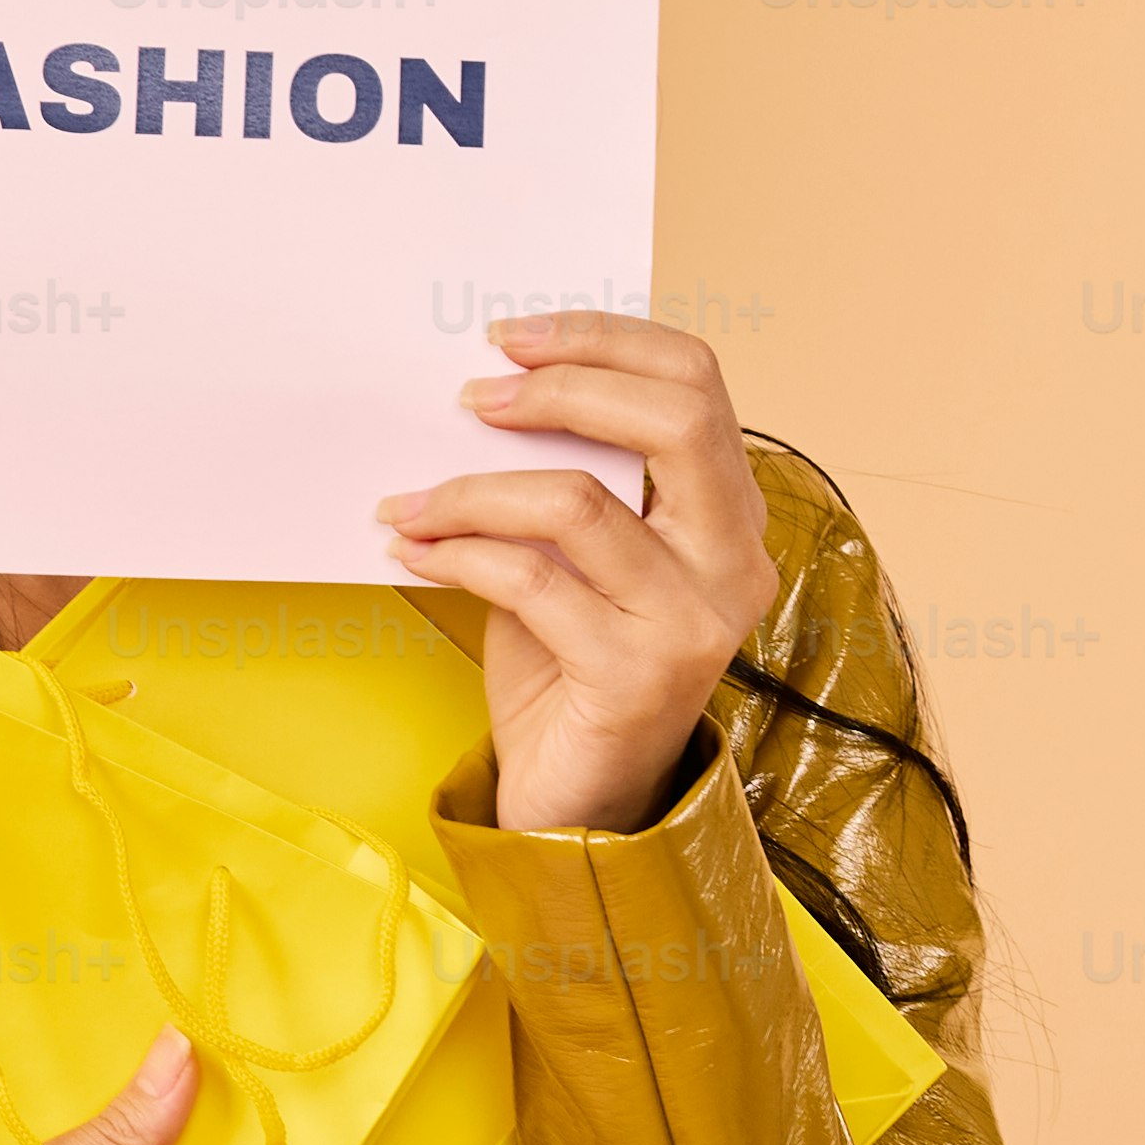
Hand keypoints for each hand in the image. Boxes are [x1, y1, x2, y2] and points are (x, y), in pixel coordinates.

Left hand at [376, 309, 782, 836]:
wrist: (577, 806)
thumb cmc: (567, 671)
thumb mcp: (570, 560)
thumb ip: (560, 483)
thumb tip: (484, 398)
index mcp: (729, 517)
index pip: (697, 387)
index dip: (606, 342)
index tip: (512, 338)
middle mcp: (733, 563)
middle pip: (676, 422)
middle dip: (564, 385)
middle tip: (472, 394)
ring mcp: (694, 623)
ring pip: (579, 503)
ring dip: (472, 489)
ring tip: (411, 501)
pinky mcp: (637, 677)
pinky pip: (533, 581)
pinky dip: (459, 555)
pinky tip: (414, 553)